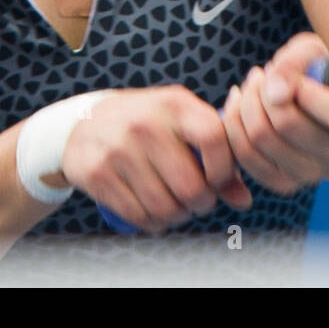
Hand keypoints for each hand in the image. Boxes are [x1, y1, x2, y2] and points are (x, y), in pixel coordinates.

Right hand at [60, 85, 251, 233]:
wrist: (84, 121)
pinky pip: (138, 216)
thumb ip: (218, 154)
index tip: (218, 180)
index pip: (214, 139)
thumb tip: (243, 200)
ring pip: (165, 207)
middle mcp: (146, 124)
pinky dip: (154, 223)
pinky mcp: (97, 174)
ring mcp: (118, 149)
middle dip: (202, 203)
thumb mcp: (183, 122)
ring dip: (178, 216)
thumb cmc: (149, 122)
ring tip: (178, 207)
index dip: (224, 170)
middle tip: (198, 200)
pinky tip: (156, 213)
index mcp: (175, 104)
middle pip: (191, 186)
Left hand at [221, 33, 328, 194]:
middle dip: (264, 91)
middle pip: (287, 124)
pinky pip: (245, 157)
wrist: (323, 117)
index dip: (308, 92)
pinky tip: (239, 104)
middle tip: (262, 75)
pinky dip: (234, 125)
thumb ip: (298, 60)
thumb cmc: (321, 79)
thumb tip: (274, 89)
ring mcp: (313, 174)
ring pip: (261, 139)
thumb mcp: (317, 55)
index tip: (293, 77)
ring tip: (252, 86)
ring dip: (245, 104)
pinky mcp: (285, 183)